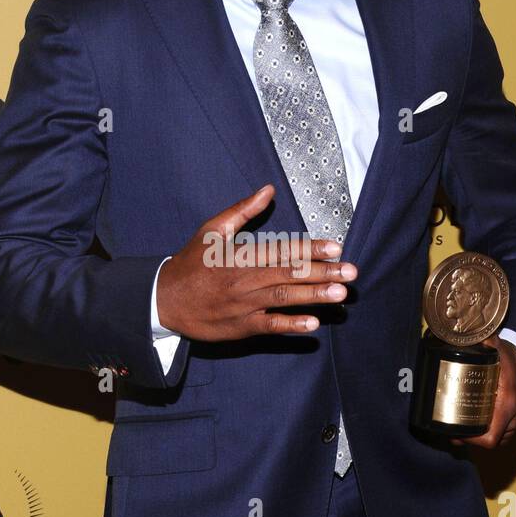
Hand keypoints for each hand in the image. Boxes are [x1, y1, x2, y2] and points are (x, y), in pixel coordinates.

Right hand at [156, 184, 358, 341]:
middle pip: (290, 273)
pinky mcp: (242, 326)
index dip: (311, 249)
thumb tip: (269, 190)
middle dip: (323, 272)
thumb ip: (243, 210)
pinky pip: (269, 325)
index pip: (282, 249)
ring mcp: (245, 304)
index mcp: (241, 254)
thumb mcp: (212, 229)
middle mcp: (246, 278)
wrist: (164, 299)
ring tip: (340, 294)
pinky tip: (313, 324)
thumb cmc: (191, 262)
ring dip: (314, 296)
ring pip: (284, 298)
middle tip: (351, 272)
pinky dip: (290, 325)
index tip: (336, 247)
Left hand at [450, 335, 515, 449]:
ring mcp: (513, 421)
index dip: (471, 440)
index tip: (456, 430)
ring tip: (454, 430)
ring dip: (474, 439)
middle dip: (468, 439)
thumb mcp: (496, 348)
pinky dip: (483, 435)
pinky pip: (497, 436)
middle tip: (449, 430)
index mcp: (506, 404)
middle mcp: (512, 417)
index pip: (489, 438)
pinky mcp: (510, 421)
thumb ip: (484, 342)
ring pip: (493, 441)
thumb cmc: (508, 356)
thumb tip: (470, 338)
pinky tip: (467, 428)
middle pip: (488, 442)